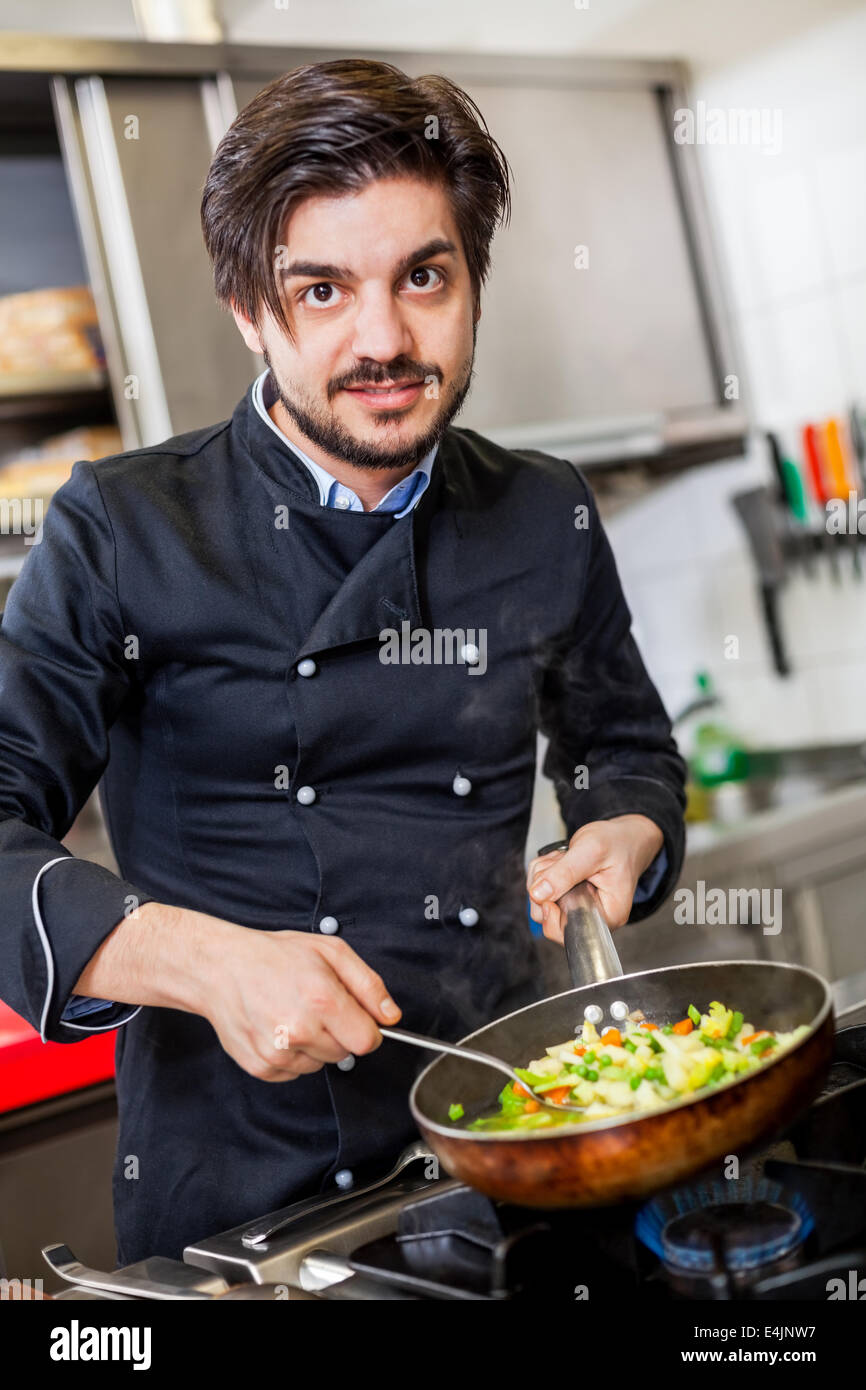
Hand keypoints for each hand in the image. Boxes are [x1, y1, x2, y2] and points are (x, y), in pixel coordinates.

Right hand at [198, 925, 401, 1081]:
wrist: (220, 967)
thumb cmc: (274, 956)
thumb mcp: (330, 951)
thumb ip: (368, 985)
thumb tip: (390, 1016)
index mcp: (322, 1000)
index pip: (367, 1041)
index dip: (367, 1030)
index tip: (355, 1018)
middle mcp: (300, 1030)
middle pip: (345, 1054)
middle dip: (338, 1033)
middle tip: (315, 1006)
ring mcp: (277, 1052)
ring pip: (320, 1065)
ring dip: (314, 1045)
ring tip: (292, 1013)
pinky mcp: (261, 1067)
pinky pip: (294, 1073)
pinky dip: (292, 1055)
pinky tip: (277, 1027)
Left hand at [526, 815, 663, 942]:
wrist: (623, 836)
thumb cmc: (617, 843)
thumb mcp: (591, 851)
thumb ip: (565, 873)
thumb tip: (538, 893)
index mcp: (607, 915)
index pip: (569, 933)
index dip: (550, 915)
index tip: (549, 890)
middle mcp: (591, 915)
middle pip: (546, 916)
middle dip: (544, 885)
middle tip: (561, 862)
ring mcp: (576, 906)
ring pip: (539, 899)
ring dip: (543, 873)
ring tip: (564, 858)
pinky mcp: (566, 896)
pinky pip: (539, 888)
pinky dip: (543, 870)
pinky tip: (561, 860)